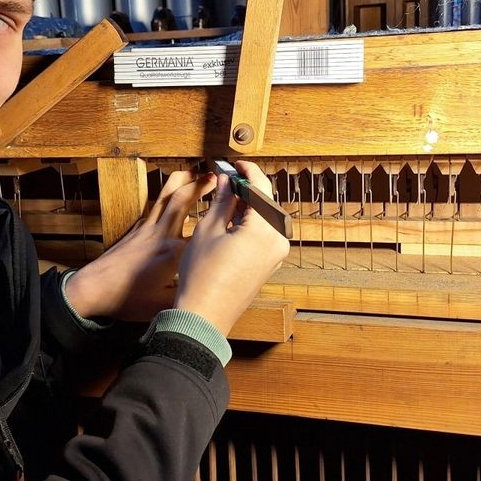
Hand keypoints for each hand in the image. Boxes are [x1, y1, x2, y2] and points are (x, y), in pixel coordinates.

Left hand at [64, 169, 216, 321]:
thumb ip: (188, 296)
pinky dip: (168, 195)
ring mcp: (146, 229)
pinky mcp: (136, 229)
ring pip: (166, 195)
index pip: (205, 232)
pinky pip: (155, 205)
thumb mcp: (163, 306)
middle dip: (201, 183)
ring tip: (196, 173)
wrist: (92, 289)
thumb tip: (207, 296)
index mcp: (173, 253)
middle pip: (183, 199)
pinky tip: (174, 195)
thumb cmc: (125, 299)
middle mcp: (161, 235)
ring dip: (183, 180)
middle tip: (216, 176)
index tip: (238, 212)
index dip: (222, 220)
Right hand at [174, 160, 289, 334]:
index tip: (236, 164)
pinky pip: (265, 234)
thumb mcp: (208, 230)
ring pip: (266, 218)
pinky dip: (251, 223)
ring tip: (226, 198)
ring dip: (249, 205)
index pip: (262, 187)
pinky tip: (232, 219)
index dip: (247, 171)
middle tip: (227, 179)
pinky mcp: (269, 264)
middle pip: (266, 202)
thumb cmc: (203, 278)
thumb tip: (226, 182)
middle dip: (247, 188)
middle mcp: (277, 242)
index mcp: (264, 230)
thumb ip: (221, 201)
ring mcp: (275, 255)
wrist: (204, 316)